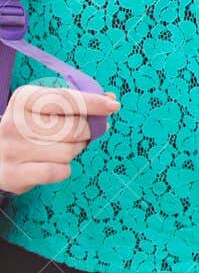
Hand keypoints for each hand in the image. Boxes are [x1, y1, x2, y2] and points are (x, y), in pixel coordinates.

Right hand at [0, 85, 119, 195]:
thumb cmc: (28, 127)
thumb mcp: (44, 107)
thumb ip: (76, 102)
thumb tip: (111, 98)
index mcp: (23, 99)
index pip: (64, 99)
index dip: (92, 103)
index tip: (113, 106)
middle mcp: (14, 123)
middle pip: (74, 129)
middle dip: (85, 132)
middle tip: (79, 134)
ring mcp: (12, 150)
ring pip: (69, 151)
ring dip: (73, 151)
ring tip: (58, 148)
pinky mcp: (13, 175)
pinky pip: (59, 171)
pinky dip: (63, 169)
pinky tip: (49, 164)